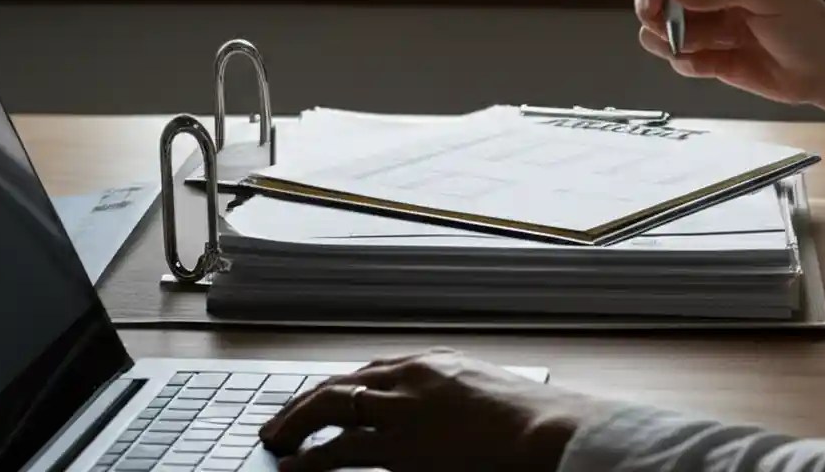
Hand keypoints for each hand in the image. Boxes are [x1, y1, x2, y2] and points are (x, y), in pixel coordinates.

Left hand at [259, 349, 615, 471]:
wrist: (548, 432)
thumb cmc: (535, 422)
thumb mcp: (488, 399)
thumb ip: (457, 403)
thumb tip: (445, 424)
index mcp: (436, 363)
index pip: (373, 370)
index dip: (341, 387)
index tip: (323, 399)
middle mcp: (412, 376)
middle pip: (342, 382)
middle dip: (307, 401)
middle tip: (281, 420)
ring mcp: (403, 408)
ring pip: (331, 406)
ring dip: (296, 423)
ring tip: (276, 440)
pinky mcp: (400, 445)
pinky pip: (339, 449)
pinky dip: (310, 457)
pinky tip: (294, 466)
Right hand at [635, 0, 824, 131]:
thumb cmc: (810, 25)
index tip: (652, 0)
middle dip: (656, 13)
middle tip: (663, 30)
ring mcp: (708, 20)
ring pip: (661, 27)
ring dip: (668, 40)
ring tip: (693, 49)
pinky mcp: (708, 54)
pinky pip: (678, 57)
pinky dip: (686, 63)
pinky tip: (710, 65)